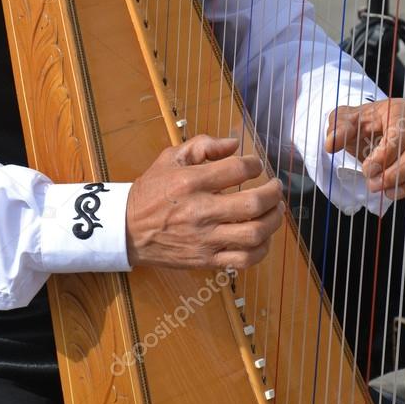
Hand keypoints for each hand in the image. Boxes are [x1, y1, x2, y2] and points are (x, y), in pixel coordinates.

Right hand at [126, 134, 284, 271]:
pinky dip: (262, 249)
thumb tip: (234, 144)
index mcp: (191, 182)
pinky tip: (263, 237)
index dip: (254, 164)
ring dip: (273, 221)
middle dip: (273, 193)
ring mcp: (205, 239)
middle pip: (252, 204)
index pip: (237, 169)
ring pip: (254, 234)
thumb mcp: (170, 157)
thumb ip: (203, 145)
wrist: (128, 229)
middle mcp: (200, 211)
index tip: (256, 164)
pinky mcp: (206, 259)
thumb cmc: (151, 190)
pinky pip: (244, 260)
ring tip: (276, 210)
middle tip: (276, 187)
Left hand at [325, 99, 404, 208]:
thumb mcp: (345, 120)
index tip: (367, 170)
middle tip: (373, 185)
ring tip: (388, 194)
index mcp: (400, 110)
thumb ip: (339, 128)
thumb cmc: (362, 123)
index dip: (384, 156)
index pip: (400, 135)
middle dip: (395, 175)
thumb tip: (332, 142)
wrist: (372, 127)